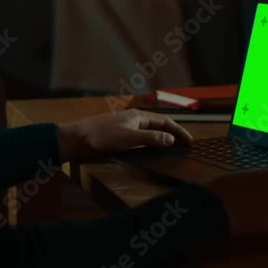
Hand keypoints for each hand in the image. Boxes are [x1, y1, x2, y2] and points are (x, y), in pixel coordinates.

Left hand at [56, 110, 192, 161]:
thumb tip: (170, 139)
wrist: (77, 139)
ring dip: (162, 138)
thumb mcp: (130, 138)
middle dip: (173, 134)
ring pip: (150, 131)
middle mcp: (134, 119)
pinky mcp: (119, 136)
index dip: (179, 131)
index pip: (165, 122)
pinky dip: (151, 143)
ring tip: (173, 148)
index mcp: (138, 116)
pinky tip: (151, 150)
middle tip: (185, 145)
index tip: (190, 141)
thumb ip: (151, 138)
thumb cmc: (101, 136)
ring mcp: (126, 127)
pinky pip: (141, 137)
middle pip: (159, 125)